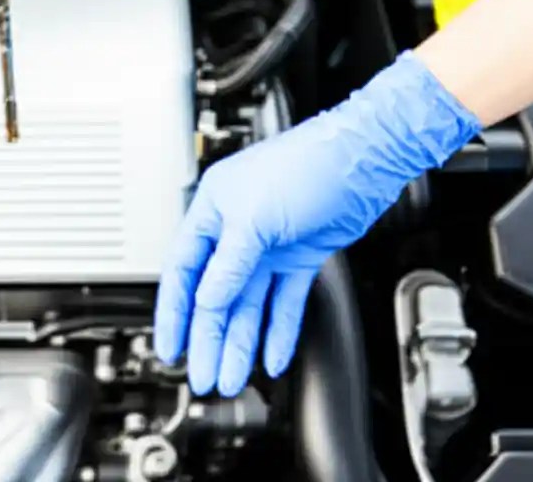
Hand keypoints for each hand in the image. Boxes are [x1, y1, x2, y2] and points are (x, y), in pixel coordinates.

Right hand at [153, 52, 480, 395]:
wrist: (362, 157)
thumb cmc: (306, 165)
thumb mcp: (254, 218)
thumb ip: (228, 265)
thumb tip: (207, 300)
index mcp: (213, 212)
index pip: (184, 271)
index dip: (174, 312)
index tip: (170, 347)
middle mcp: (237, 231)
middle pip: (215, 296)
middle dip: (208, 337)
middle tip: (203, 374)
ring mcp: (269, 246)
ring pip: (247, 305)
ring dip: (239, 341)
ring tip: (231, 375)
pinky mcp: (299, 258)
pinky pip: (282, 303)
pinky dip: (277, 330)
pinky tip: (271, 355)